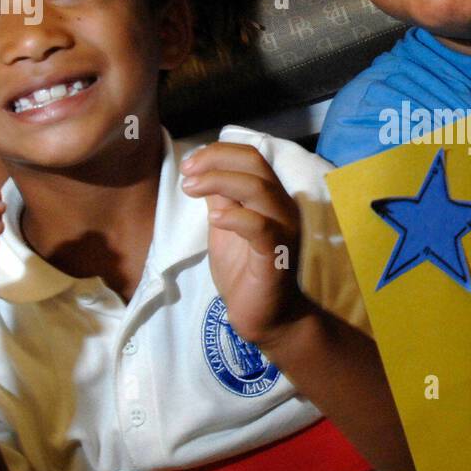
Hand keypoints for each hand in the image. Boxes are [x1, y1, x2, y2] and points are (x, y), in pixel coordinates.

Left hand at [180, 142, 308, 344]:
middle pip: (255, 165)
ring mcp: (283, 230)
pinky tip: (215, 217)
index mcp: (270, 198)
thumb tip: (201, 171)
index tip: (189, 165)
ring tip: (191, 188)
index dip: (219, 153)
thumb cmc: (245, 273)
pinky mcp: (277, 255)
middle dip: (216, 161)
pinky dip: (236, 217)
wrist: (268, 318)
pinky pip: (261, 228)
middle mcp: (282, 207)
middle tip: (186, 172)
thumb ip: (220, 200)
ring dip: (220, 181)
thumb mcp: (224, 228)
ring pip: (258, 189)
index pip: (251, 157)